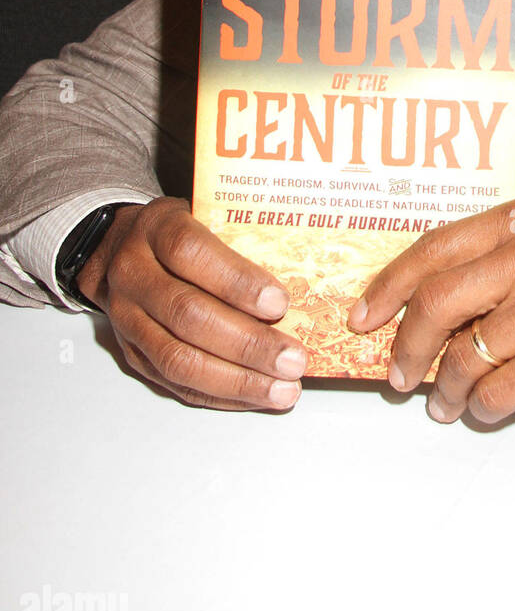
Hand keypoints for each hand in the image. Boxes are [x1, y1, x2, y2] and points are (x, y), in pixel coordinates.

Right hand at [77, 198, 306, 410]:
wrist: (118, 249)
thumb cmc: (178, 232)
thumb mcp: (204, 214)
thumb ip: (241, 238)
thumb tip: (301, 275)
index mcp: (157, 230)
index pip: (191, 253)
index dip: (236, 280)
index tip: (280, 303)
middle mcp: (135, 275)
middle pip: (188, 314)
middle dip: (248, 344)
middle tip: (293, 359)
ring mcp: (128, 319)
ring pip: (178, 358)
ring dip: (237, 380)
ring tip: (282, 390)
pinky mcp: (133, 354)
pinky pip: (175, 383)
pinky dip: (220, 395)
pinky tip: (255, 397)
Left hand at [348, 197, 514, 423]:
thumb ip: (484, 269)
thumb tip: (404, 310)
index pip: (434, 249)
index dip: (388, 287)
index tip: (362, 318)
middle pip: (436, 302)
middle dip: (405, 346)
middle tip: (398, 375)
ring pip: (463, 356)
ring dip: (445, 389)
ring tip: (446, 402)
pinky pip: (495, 391)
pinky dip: (482, 407)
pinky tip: (488, 406)